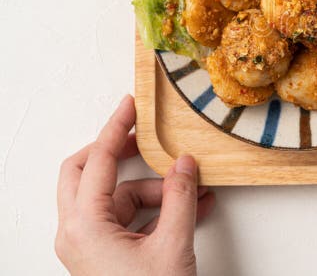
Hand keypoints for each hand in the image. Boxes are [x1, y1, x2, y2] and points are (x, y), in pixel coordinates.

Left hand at [55, 95, 215, 275]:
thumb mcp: (172, 245)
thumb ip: (180, 197)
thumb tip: (184, 163)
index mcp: (83, 227)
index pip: (96, 161)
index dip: (116, 127)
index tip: (130, 104)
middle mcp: (77, 233)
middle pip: (84, 174)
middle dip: (118, 153)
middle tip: (144, 135)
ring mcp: (88, 246)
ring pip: (115, 197)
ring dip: (156, 190)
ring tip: (196, 191)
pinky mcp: (103, 256)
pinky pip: (127, 219)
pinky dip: (157, 211)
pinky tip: (191, 209)